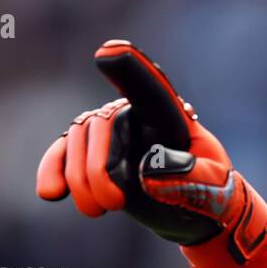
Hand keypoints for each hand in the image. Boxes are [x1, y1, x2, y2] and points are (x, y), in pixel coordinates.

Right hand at [36, 39, 266, 267]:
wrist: (196, 214)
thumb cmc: (212, 195)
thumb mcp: (216, 191)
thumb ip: (192, 180)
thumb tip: (149, 171)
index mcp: (170, 116)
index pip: (150, 88)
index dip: (131, 69)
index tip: (109, 53)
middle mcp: (135, 116)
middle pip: (102, 124)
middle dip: (97, 166)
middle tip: (113, 205)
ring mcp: (111, 135)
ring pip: (78, 139)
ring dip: (79, 178)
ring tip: (97, 211)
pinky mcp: (92, 157)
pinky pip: (63, 153)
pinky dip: (53, 170)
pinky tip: (50, 193)